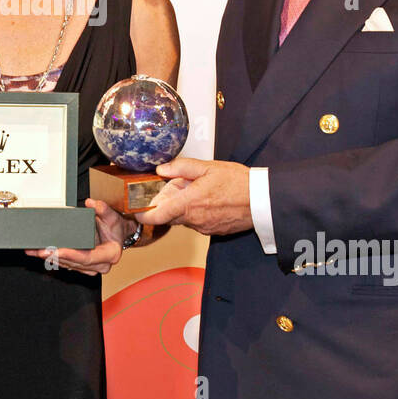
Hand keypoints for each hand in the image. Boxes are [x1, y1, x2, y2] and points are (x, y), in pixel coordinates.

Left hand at [25, 199, 129, 275]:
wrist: (117, 235)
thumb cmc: (114, 227)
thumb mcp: (112, 216)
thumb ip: (103, 209)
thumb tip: (91, 203)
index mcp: (110, 254)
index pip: (87, 258)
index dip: (71, 255)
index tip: (57, 251)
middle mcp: (100, 265)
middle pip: (74, 262)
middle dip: (55, 257)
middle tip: (40, 250)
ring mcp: (90, 267)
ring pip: (67, 265)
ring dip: (50, 258)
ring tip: (35, 251)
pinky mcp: (82, 266)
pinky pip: (66, 263)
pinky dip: (53, 258)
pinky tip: (40, 253)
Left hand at [134, 157, 253, 236]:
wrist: (262, 201)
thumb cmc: (238, 183)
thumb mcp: (208, 167)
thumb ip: (182, 167)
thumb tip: (162, 169)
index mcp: (189, 203)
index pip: (156, 215)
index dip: (141, 214)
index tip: (134, 208)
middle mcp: (194, 219)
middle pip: (169, 216)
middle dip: (167, 204)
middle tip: (175, 188)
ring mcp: (203, 227)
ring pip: (183, 218)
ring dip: (183, 207)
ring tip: (197, 191)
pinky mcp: (213, 231)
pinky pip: (197, 222)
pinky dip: (196, 212)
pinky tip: (208, 200)